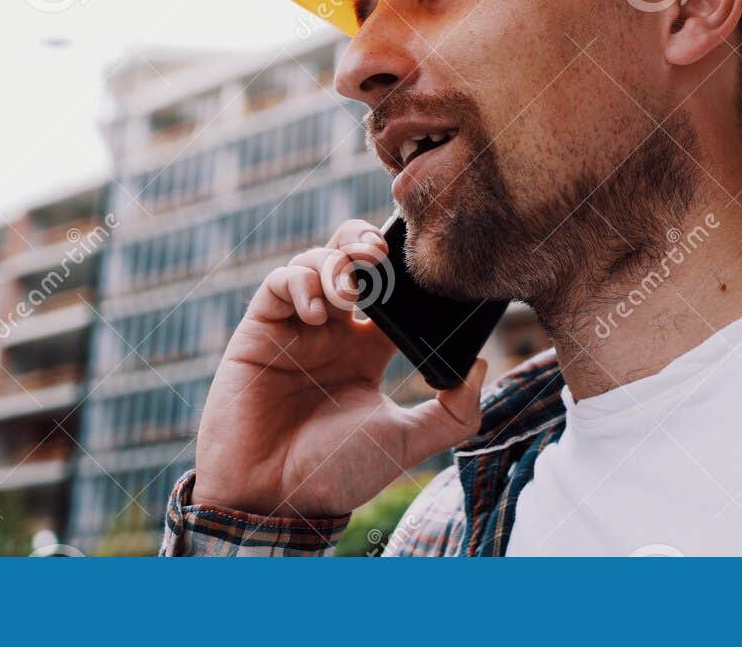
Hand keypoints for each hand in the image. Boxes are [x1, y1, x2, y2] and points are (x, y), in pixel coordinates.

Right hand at [192, 218, 486, 517]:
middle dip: (365, 242)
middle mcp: (332, 332)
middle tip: (381, 254)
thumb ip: (454, 412)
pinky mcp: (260, 328)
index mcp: (368, 350)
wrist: (272, 498)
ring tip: (350, 293)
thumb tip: (481, 365)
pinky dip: (301, 282)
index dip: (404, 268)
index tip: (422, 263)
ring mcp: (296, 328)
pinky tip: (318, 311)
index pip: (391, 290)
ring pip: (316, 260)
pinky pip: (279, 283)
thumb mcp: (406, 442)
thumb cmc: (336, 473)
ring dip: (337, 263)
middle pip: (350, 258)